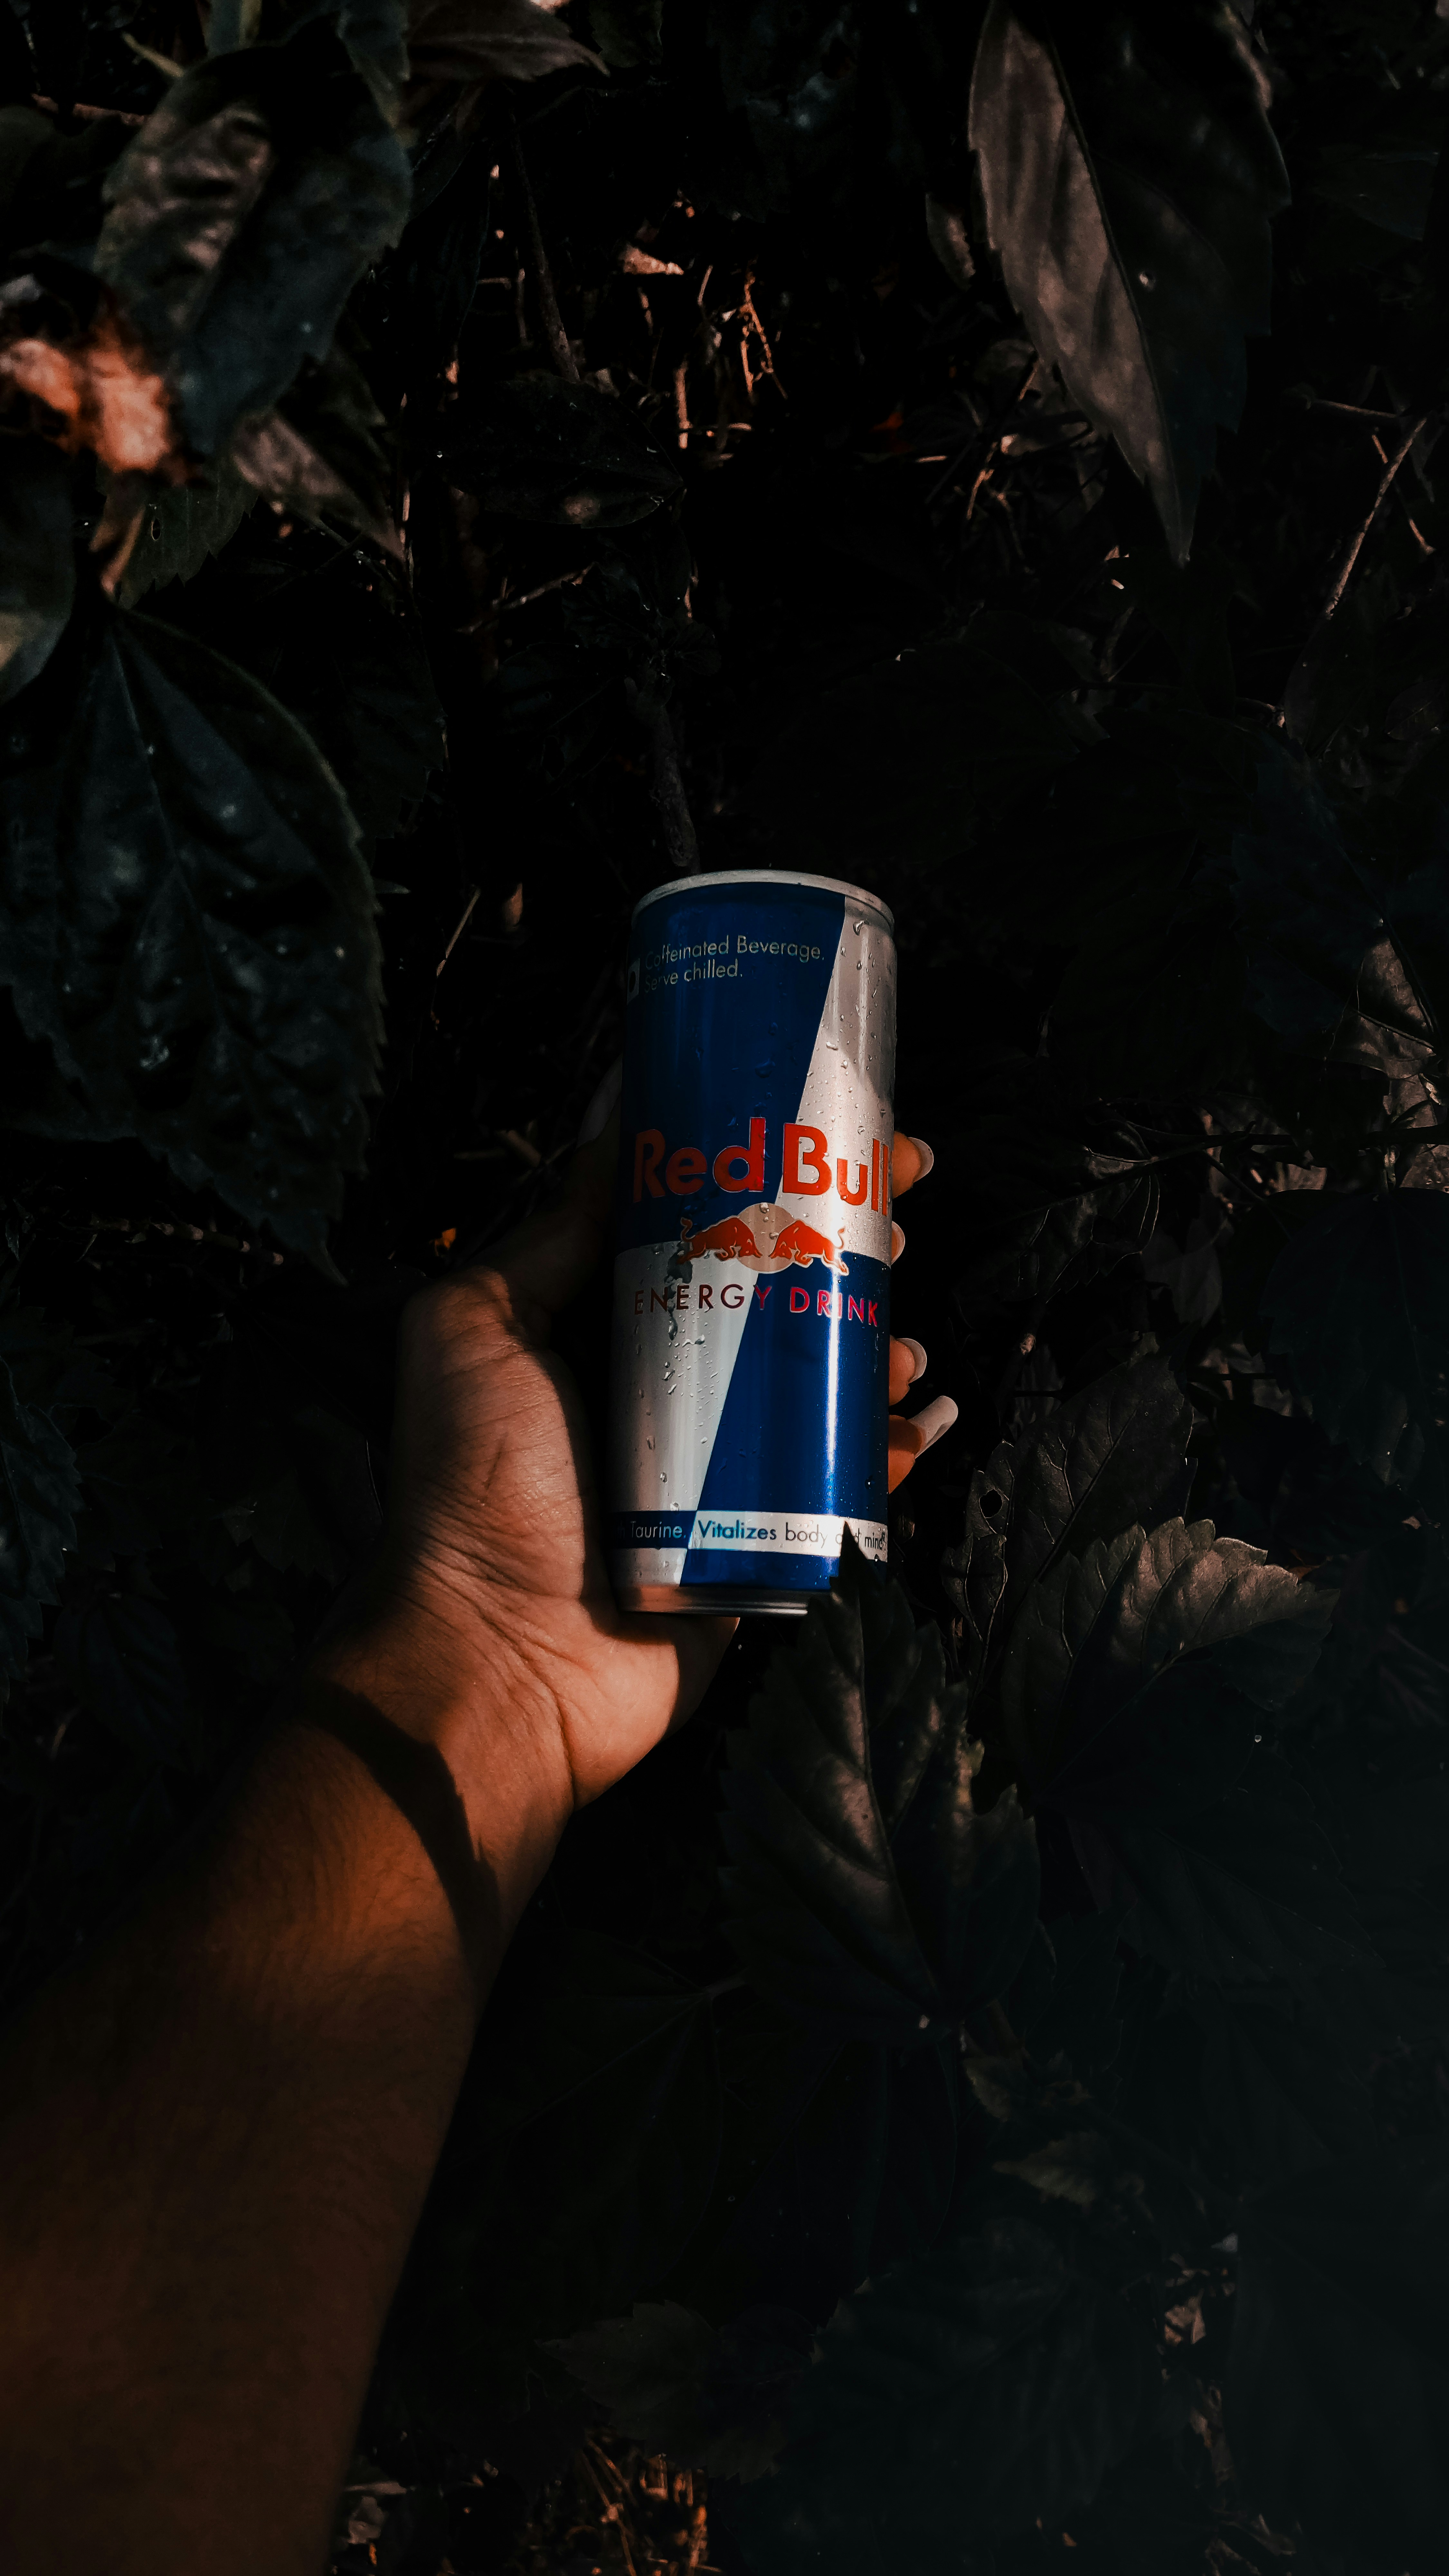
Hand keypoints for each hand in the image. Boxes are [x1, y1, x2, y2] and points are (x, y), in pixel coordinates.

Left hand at [340, 1117, 952, 1885]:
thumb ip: (546, 1232)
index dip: (770, 1182)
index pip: (702, 1234)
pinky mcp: (759, 1547)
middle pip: (775, 1301)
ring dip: (877, 1352)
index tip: (834, 1137)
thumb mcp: (476, 1326)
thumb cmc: (476, 1486)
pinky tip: (922, 1417)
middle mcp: (664, 1394)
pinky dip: (891, 1452)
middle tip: (903, 1216)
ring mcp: (717, 1473)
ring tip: (903, 1338)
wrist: (499, 1655)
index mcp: (601, 1334)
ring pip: (819, 1390)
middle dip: (848, 1252)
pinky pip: (841, 1490)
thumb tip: (613, 1122)